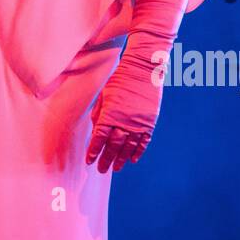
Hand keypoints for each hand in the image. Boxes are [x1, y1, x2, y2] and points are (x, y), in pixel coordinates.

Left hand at [84, 51, 164, 172]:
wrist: (143, 70)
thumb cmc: (120, 79)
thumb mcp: (104, 94)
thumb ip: (99, 113)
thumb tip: (96, 130)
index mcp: (109, 113)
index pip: (99, 137)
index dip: (94, 150)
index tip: (89, 160)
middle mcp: (123, 121)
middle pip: (113, 146)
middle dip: (106, 159)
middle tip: (101, 169)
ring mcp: (138, 123)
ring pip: (128, 147)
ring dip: (121, 159)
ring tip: (116, 168)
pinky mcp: (149, 122)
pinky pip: (143, 142)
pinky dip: (138, 152)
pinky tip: (132, 159)